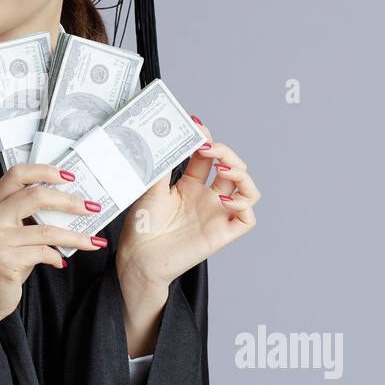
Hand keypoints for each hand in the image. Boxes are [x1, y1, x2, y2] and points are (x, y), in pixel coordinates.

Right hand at [0, 163, 108, 323]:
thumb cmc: (5, 259)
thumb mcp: (11, 231)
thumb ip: (28, 214)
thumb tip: (69, 203)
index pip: (16, 175)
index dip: (44, 171)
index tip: (69, 177)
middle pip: (35, 196)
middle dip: (69, 201)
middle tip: (90, 207)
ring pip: (46, 230)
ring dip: (75, 236)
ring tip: (93, 240)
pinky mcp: (4, 260)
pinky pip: (42, 253)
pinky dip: (57, 257)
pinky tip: (61, 261)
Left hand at [116, 116, 261, 294]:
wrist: (137, 257)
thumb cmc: (141, 226)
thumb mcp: (150, 188)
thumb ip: (161, 164)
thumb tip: (164, 135)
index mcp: (190, 185)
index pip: (208, 156)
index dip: (207, 140)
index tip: (197, 127)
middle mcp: (207, 198)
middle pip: (232, 167)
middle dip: (225, 151)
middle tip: (208, 146)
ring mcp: (216, 215)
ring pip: (247, 189)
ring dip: (241, 173)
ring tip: (223, 168)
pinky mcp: (222, 234)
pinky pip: (247, 218)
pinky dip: (243, 205)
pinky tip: (222, 199)